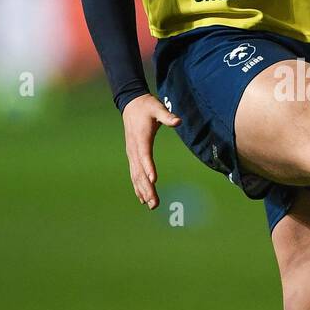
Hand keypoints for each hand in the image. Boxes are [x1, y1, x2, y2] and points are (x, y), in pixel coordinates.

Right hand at [122, 94, 180, 208]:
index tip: (154, 181)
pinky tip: (142, 198)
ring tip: (151, 205)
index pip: (145, 155)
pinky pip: (134, 174)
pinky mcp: (132, 156)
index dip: (149, 168)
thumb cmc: (147, 106)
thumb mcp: (157, 108)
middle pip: (140, 171)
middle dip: (147, 188)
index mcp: (141, 138)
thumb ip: (167, 116)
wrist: (131, 104)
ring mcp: (131, 153)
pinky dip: (137, 186)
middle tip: (154, 202)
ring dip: (143, 191)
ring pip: (136, 175)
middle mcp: (134, 149)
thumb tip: (178, 121)